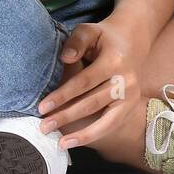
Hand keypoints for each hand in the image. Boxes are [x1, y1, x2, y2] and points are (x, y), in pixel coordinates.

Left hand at [35, 15, 146, 148]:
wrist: (131, 43)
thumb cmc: (103, 38)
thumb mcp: (90, 30)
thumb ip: (77, 41)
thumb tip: (66, 58)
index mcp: (115, 60)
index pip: (84, 81)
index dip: (63, 95)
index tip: (42, 107)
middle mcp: (127, 81)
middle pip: (92, 103)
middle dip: (66, 116)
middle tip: (43, 126)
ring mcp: (131, 96)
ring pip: (105, 121)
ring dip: (81, 134)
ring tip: (59, 143)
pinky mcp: (130, 107)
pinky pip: (110, 126)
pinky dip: (92, 136)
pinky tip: (73, 142)